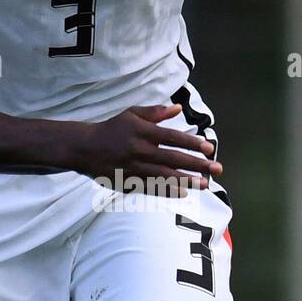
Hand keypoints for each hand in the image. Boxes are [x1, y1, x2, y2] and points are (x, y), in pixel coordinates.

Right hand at [72, 103, 222, 191]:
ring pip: (165, 176)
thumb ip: (155, 112)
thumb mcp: (132, 114)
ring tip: (205, 184)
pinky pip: (152, 187)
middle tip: (217, 169)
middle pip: (173, 158)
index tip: (209, 149)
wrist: (84, 148)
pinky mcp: (128, 181)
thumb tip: (178, 108)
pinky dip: (168, 190)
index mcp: (142, 132)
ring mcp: (134, 168)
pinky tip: (183, 192)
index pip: (172, 138)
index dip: (192, 143)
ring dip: (187, 180)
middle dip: (197, 164)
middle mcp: (139, 150)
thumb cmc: (112, 129)